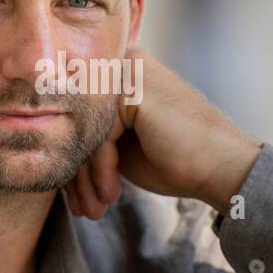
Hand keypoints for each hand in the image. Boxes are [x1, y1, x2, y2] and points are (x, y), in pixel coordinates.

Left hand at [63, 48, 262, 219]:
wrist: (221, 167)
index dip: (76, 162)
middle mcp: (123, 61)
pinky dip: (101, 170)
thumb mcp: (123, 147)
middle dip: (77, 173)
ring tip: (93, 210)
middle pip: (79, 122)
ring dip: (86, 178)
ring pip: (84, 131)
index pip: (80, 118)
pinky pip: (98, 135)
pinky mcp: (133, 89)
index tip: (76, 200)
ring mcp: (128, 71)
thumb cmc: (177, 160)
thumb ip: (93, 138)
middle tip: (82, 210)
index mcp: (121, 71)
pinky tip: (112, 194)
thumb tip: (50, 151)